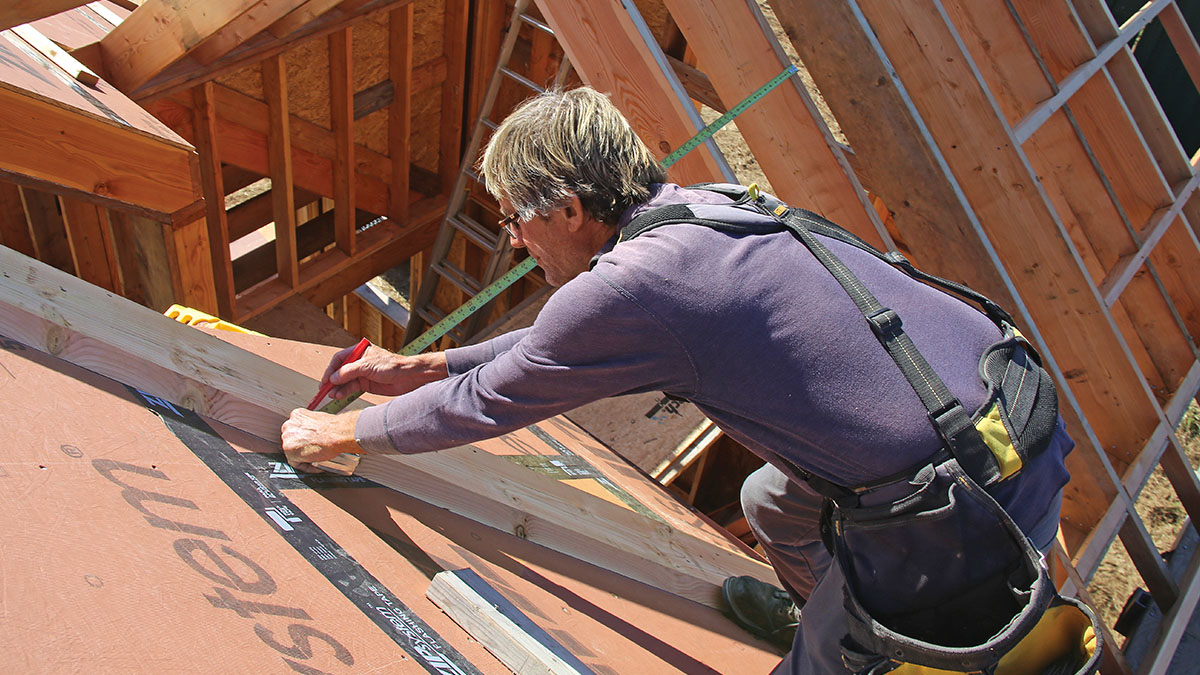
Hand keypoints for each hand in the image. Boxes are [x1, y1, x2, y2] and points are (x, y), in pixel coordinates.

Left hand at [281, 408, 362, 472]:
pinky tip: (315, 466)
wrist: (335, 434)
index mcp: (296, 415)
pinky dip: (306, 466)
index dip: (303, 436)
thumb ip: (311, 425)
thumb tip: (315, 432)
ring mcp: (288, 439)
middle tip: (313, 450)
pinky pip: (296, 463)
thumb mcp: (320, 419)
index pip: (295, 428)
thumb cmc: (333, 427)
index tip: (309, 441)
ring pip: (292, 451)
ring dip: (302, 456)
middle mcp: (289, 425)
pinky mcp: (290, 452)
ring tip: (315, 459)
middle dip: (301, 445)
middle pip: (291, 439)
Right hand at [319, 345, 448, 398]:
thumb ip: (349, 372)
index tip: (325, 380)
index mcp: (359, 352)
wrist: (409, 377)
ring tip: (332, 395)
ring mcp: (362, 374)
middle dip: (332, 381)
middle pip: (340, 371)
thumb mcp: (367, 366)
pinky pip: (351, 388)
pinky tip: (339, 396)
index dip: (330, 370)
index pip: (339, 359)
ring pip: (345, 381)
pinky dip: (344, 392)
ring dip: (337, 388)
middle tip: (324, 390)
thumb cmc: (392, 366)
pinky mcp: (366, 384)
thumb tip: (333, 378)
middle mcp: (359, 362)